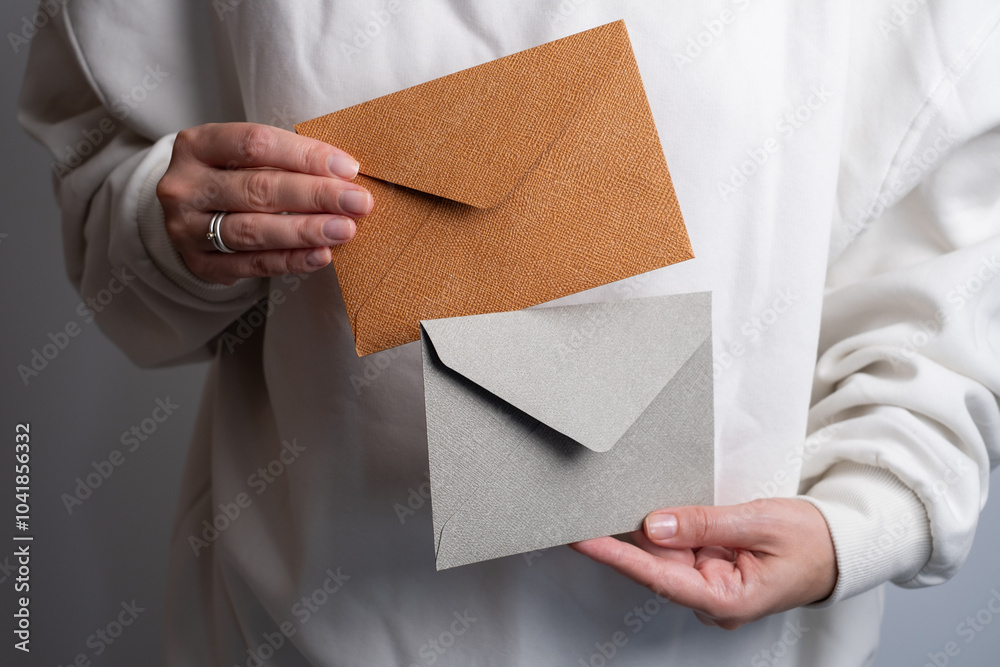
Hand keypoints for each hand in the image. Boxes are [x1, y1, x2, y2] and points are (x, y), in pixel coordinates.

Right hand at [156, 122, 373, 284]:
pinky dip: (290, 261)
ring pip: (254, 230)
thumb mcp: (241, 157)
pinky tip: (321, 255)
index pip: (255, 144)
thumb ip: (284, 161)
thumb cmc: (227, 178)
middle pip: (258, 189)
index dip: (305, 155)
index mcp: (196, 145)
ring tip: (344, 230)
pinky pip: (252, 265)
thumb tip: (345, 175)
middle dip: (316, 195)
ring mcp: (187, 228)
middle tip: (358, 202)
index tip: (348, 169)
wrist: (185, 217)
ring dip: (306, 231)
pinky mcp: (200, 265)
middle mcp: (185, 186)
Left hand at [570, 498, 836, 628]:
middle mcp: (711, 600)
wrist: (841, 548)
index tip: (583, 538)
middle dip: (622, 538)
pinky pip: (677, 551)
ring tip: (610, 504)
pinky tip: (645, 513)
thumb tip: (654, 523)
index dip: (616, 554)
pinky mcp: (710, 572)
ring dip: (642, 533)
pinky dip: (662, 532)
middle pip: (654, 566)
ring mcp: (709, 587)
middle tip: (586, 508)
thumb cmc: (812, 541)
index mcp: (726, 600)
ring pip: (663, 558)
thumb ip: (704, 523)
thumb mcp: (758, 522)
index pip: (656, 576)